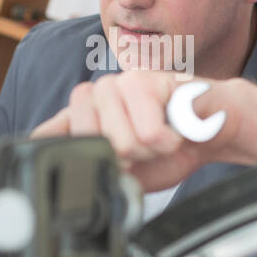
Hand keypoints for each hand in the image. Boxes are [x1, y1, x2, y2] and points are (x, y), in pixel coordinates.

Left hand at [31, 71, 242, 191]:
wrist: (210, 131)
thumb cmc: (168, 149)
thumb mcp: (124, 172)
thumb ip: (94, 169)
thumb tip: (64, 176)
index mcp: (82, 118)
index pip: (46, 135)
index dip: (48, 155)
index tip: (54, 171)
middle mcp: (93, 98)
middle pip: (86, 142)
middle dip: (122, 159)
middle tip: (143, 151)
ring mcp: (114, 84)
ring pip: (119, 140)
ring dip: (148, 151)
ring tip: (160, 139)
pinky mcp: (140, 80)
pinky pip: (146, 132)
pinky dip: (167, 142)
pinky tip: (173, 128)